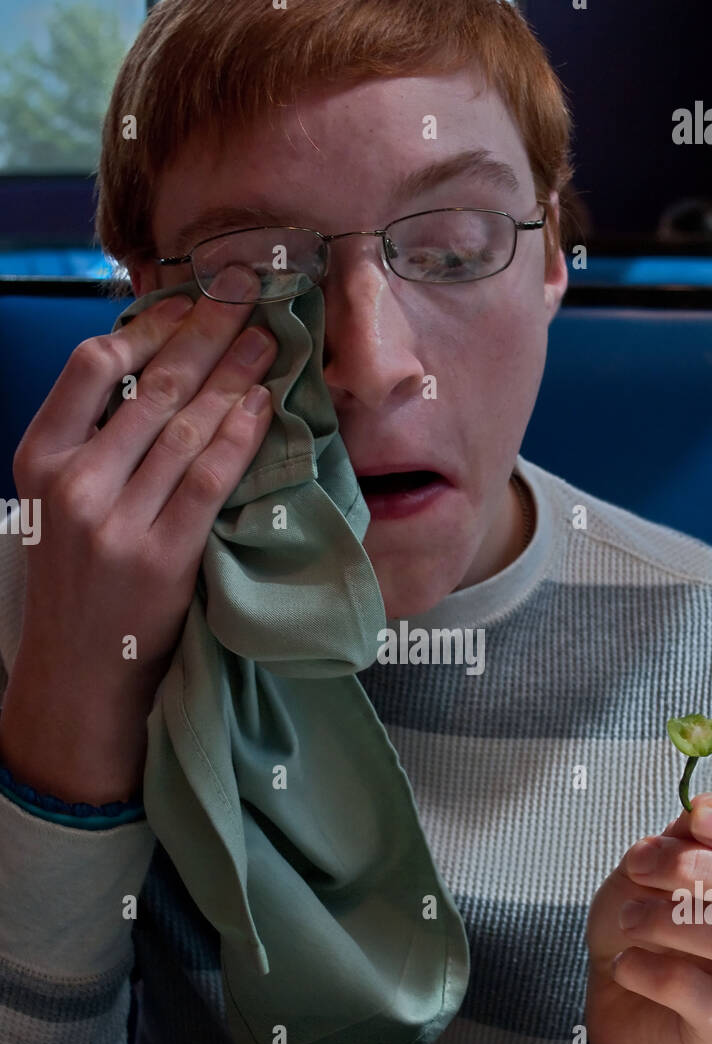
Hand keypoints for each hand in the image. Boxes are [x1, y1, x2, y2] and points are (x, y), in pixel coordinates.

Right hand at [1, 268, 276, 801]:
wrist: (77, 672)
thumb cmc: (75, 579)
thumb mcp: (56, 501)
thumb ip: (93, 442)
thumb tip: (158, 371)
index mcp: (39, 458)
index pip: (93, 364)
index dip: (150, 326)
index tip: (189, 303)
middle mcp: (74, 484)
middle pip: (153, 388)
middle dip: (208, 334)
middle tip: (246, 297)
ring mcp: (118, 522)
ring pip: (188, 428)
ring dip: (235, 377)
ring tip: (268, 342)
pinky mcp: (164, 558)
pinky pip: (211, 481)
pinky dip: (241, 438)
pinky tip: (263, 407)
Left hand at [585, 794, 711, 1043]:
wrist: (612, 991)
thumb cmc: (644, 920)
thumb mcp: (655, 861)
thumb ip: (686, 835)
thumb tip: (706, 814)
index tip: (700, 818)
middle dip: (694, 867)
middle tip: (637, 865)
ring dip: (667, 921)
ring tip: (627, 919)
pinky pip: (700, 996)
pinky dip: (648, 971)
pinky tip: (625, 965)